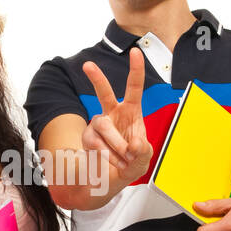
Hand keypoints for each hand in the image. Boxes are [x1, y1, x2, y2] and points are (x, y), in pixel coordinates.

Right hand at [81, 46, 152, 185]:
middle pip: (104, 93)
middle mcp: (112, 113)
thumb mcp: (144, 159)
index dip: (135, 69)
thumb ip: (144, 151)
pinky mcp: (87, 137)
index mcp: (131, 112)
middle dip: (96, 78)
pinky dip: (107, 155)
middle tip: (87, 65)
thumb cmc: (131, 163)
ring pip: (104, 126)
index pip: (134, 87)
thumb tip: (134, 143)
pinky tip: (112, 161)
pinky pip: (96, 143)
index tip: (135, 51)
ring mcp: (98, 124)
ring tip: (124, 158)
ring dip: (117, 145)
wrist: (110, 179)